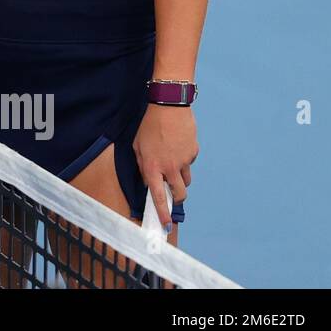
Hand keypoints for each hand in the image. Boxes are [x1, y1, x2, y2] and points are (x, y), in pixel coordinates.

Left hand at [133, 104, 197, 233]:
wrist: (168, 107)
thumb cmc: (149, 125)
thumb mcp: (137, 145)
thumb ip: (142, 164)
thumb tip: (148, 177)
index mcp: (152, 167)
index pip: (159, 196)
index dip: (163, 212)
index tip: (166, 224)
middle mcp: (169, 168)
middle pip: (180, 194)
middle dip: (177, 198)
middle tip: (174, 195)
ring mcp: (184, 161)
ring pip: (186, 180)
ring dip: (180, 179)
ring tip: (172, 164)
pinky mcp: (193, 153)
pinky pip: (190, 163)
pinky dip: (184, 160)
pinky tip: (177, 147)